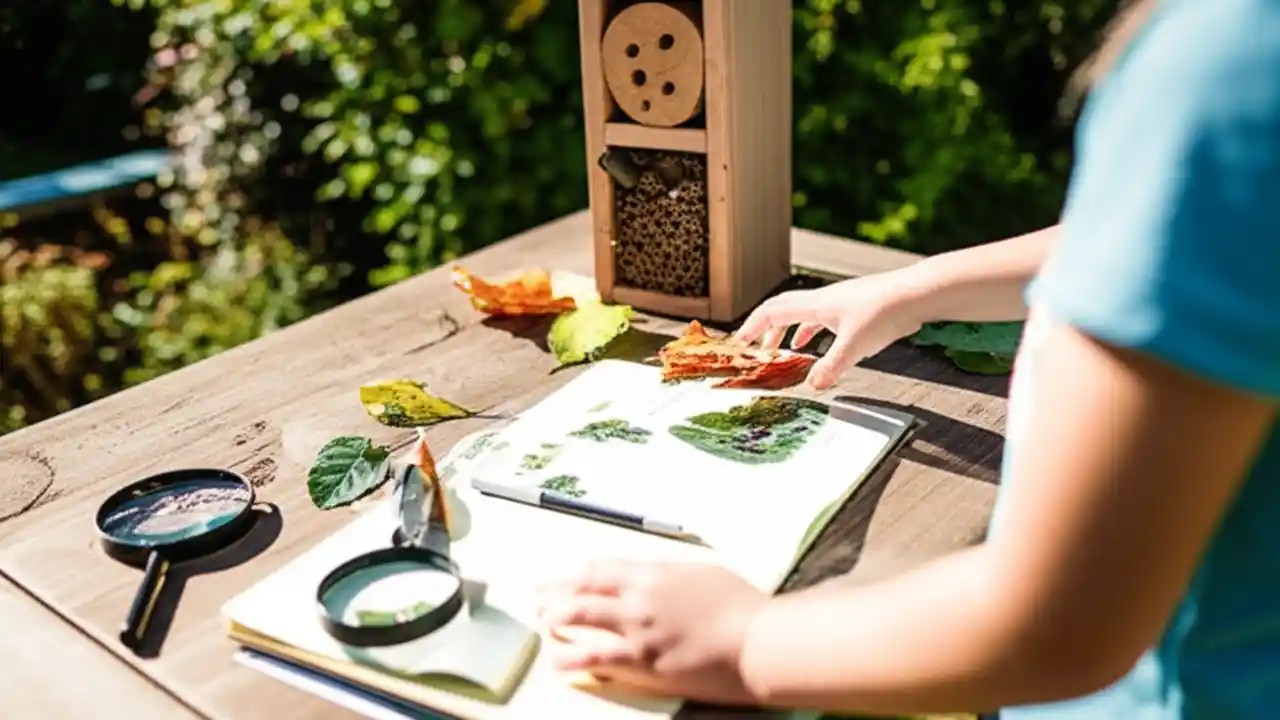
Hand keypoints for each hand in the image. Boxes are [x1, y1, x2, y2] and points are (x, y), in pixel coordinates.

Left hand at [535, 559, 768, 704]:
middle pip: (579, 592)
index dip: (575, 576)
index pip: (597, 569)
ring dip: (555, 621)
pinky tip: (558, 661)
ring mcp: (636, 632)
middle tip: (541, 601)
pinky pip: (595, 658)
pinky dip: (571, 658)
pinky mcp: (641, 663)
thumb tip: (650, 578)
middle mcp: (636, 599)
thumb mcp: (700, 574)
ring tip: (545, 625)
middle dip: (554, 596)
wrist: (755, 642)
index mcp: (651, 573)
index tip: (565, 581)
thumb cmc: (739, 605)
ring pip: (579, 621)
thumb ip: (667, 576)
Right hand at [736, 270, 930, 388]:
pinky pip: (824, 318)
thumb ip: (831, 367)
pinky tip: (822, 345)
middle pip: (783, 310)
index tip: (740, 342)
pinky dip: (813, 331)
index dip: (752, 326)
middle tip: (756, 348)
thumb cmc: (884, 313)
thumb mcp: (854, 346)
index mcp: (815, 305)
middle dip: (766, 329)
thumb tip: (813, 385)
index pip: (772, 311)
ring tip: (783, 349)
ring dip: (789, 330)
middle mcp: (823, 300)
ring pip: (804, 314)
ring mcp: (839, 302)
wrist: (916, 294)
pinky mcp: (855, 307)